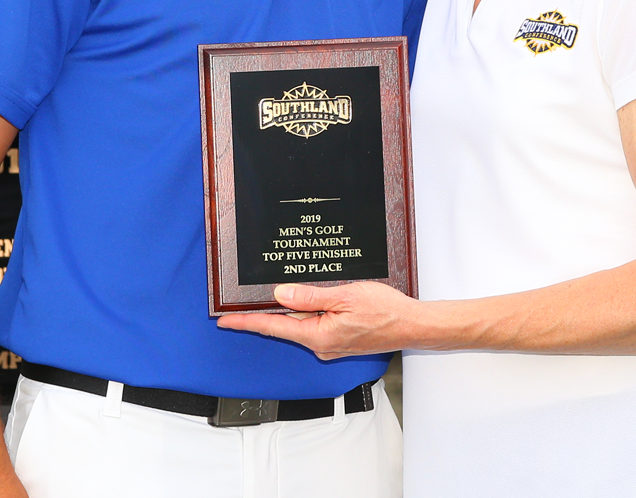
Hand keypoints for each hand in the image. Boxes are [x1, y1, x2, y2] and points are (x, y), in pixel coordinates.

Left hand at [216, 281, 422, 358]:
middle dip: (268, 310)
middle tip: (246, 298)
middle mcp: (321, 345)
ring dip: (293, 308)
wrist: (411, 325)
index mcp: (318, 336)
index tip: (224, 321)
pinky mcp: (339, 340)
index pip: (273, 327)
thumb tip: (280, 295)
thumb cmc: (384, 311)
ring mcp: (330, 345)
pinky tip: (313, 299)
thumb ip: (310, 297)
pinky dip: (310, 312)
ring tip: (286, 291)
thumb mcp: (344, 296)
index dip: (246, 322)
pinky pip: (316, 325)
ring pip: (302, 323)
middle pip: (286, 325)